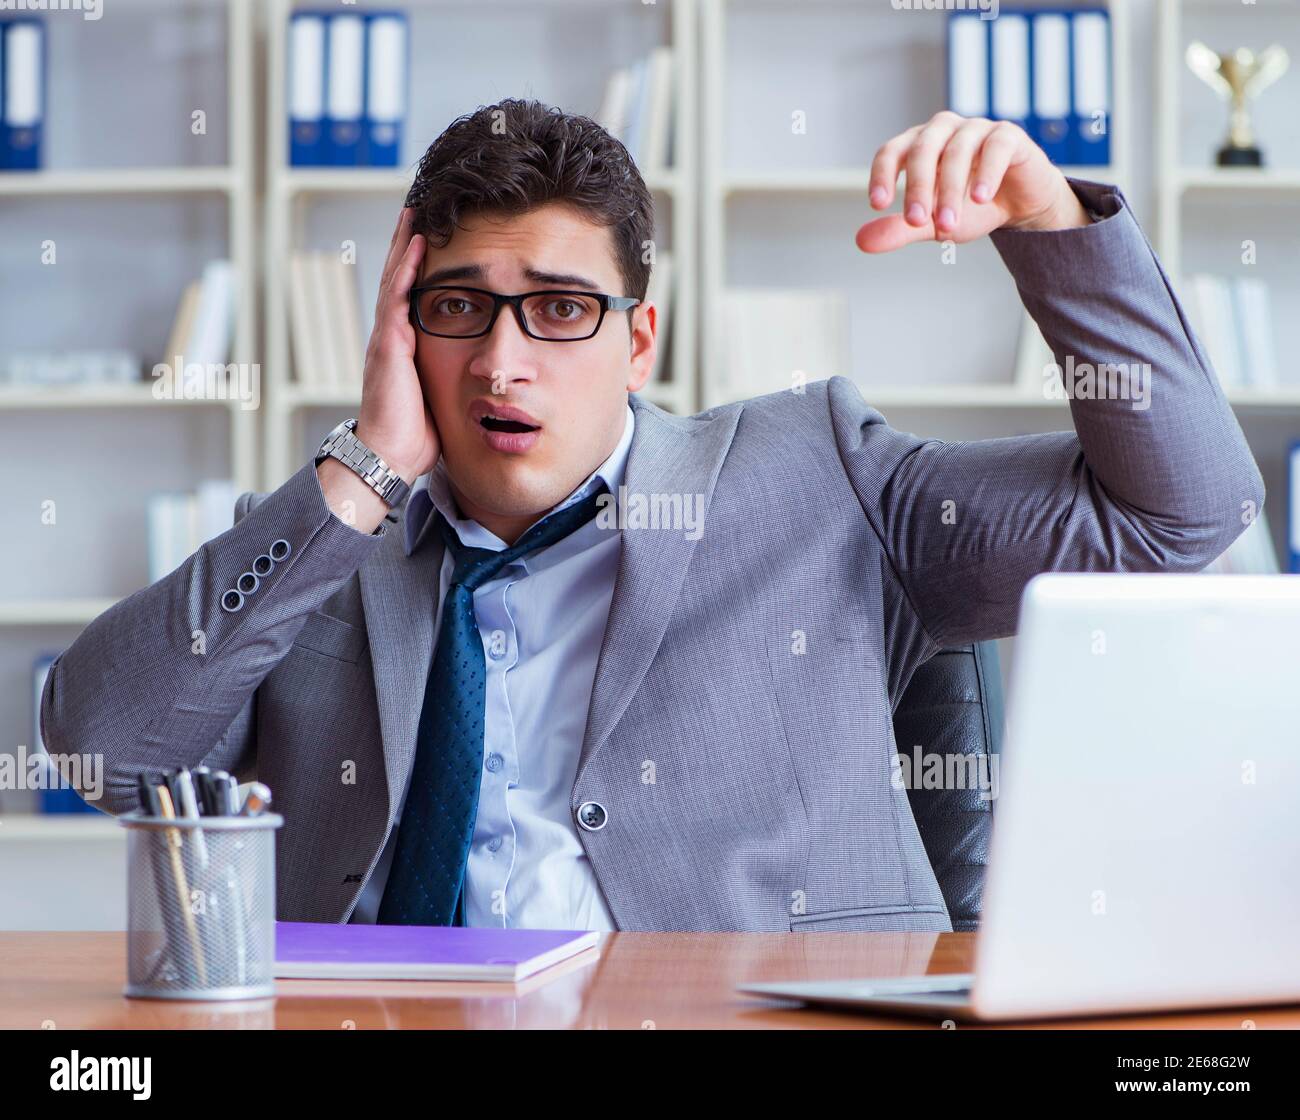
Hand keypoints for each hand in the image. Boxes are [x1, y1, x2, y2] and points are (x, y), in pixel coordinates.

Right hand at [354, 207, 438, 481]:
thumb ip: (452, 377)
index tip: (432, 238)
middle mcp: (392, 336)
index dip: (419, 268)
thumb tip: (480, 375)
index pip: (412, 297)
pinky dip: (407, 269)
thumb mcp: (441, 397)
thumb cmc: (416, 435)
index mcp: (405, 347)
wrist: (390, 457)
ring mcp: (388, 338)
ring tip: (416, 212)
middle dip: (409, 244)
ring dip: (406, 244)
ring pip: (397, 279)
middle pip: (401, 279)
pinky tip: (418, 244)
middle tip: (419, 208)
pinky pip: (398, 297)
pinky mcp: (389, 345)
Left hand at [856, 112, 1089, 253]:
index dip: (882, 175)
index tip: (878, 204)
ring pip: (957, 150)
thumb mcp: (932, 223)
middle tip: (917, 221)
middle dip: (918, 188)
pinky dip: (987, 172)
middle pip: (923, 149)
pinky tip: (980, 198)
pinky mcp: (1009, 136)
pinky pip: (996, 146)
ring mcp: (977, 129)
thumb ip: (900, 229)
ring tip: (949, 225)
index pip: (892, 152)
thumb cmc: (969, 208)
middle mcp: (944, 130)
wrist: (1018, 206)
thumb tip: (861, 241)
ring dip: (951, 190)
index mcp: (919, 145)